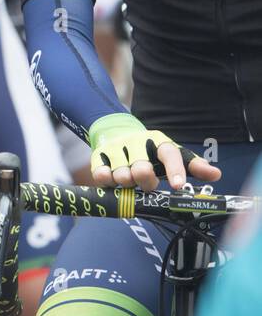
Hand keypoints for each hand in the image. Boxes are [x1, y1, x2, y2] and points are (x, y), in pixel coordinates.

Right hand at [88, 113, 220, 189]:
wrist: (116, 129)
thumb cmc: (150, 150)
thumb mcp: (172, 154)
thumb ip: (193, 166)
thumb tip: (216, 175)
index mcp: (159, 141)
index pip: (170, 154)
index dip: (175, 170)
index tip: (178, 186)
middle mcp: (137, 142)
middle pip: (142, 169)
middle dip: (145, 182)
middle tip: (147, 185)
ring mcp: (117, 147)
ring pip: (121, 174)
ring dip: (126, 183)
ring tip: (129, 181)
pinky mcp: (99, 154)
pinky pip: (101, 173)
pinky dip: (106, 181)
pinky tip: (111, 181)